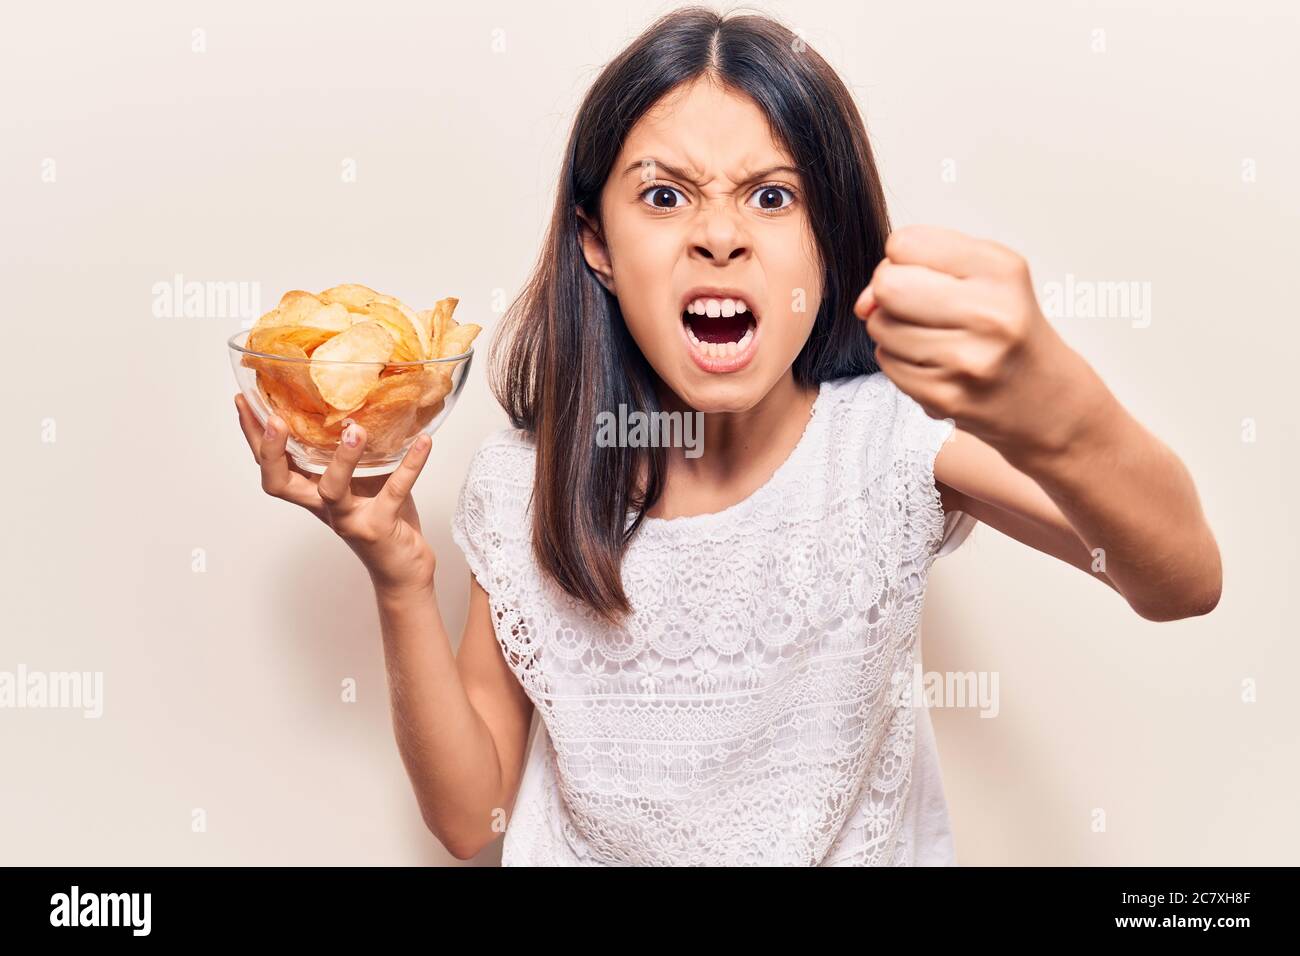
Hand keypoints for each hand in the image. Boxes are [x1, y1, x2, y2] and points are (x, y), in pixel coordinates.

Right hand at [234, 393, 436, 593]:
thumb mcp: (360, 478)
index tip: (244, 400)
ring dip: (342, 459)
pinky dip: (411, 465)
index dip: (253, 436)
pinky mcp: (379, 527)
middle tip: (276, 420)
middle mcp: (321, 506)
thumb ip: (350, 448)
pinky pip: (394, 491)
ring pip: (333, 490)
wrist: (403, 566)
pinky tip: (424, 442)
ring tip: (355, 429)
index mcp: (311, 491)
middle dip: (272, 451)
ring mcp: (348, 518)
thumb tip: (356, 398)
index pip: (271, 464)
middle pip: (280, 482)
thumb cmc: (380, 517)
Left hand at [854, 224, 1102, 455]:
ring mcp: (967, 361)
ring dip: (894, 330)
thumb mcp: (985, 276)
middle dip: (890, 293)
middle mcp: (990, 315)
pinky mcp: (945, 398)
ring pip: (880, 326)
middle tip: (919, 306)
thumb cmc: (1007, 328)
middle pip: (887, 286)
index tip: (927, 275)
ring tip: (934, 338)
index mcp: (1001, 271)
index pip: (905, 243)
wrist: (1047, 400)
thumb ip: (918, 267)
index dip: (904, 258)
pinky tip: (934, 364)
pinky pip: (886, 363)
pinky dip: (900, 360)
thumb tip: (863, 303)